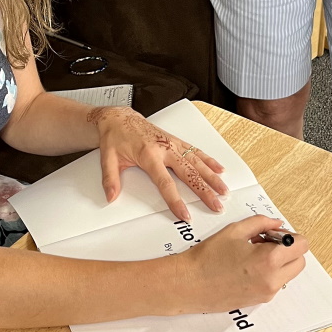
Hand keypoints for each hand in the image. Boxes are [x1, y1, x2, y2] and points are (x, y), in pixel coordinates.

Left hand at [89, 107, 227, 219]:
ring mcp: (172, 143)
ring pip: (197, 161)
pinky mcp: (175, 140)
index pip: (165, 182)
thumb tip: (111, 196)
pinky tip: (219, 169)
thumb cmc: (115, 137)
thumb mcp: (107, 158)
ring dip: (212, 176)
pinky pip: (195, 150)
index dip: (175, 200)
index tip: (185, 214)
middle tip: (216, 205)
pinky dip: (209, 160)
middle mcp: (164, 148)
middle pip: (189, 173)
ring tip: (224, 190)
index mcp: (148, 154)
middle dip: (204, 191)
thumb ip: (110, 179)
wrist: (119, 118)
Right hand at [174, 215, 308, 312]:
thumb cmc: (208, 258)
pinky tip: (247, 266)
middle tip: (266, 242)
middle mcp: (272, 280)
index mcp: (268, 260)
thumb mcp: (235, 230)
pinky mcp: (259, 301)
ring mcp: (267, 294)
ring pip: (288, 274)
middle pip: (299, 262)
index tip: (275, 234)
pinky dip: (269, 273)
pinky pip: (275, 284)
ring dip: (279, 262)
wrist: (189, 284)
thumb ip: (261, 223)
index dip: (290, 236)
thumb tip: (277, 224)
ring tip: (253, 254)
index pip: (301, 246)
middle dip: (288, 250)